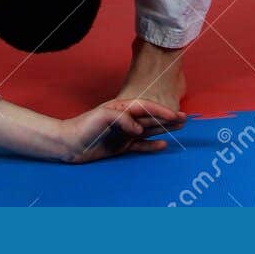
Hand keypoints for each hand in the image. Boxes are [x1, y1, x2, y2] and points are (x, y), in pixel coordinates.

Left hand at [62, 98, 185, 163]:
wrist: (69, 143)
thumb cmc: (84, 126)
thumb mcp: (102, 117)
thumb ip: (122, 120)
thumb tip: (140, 129)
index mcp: (122, 108)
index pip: (145, 108)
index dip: (160, 111)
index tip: (174, 114)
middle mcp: (126, 119)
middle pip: (151, 117)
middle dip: (167, 117)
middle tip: (185, 118)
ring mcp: (124, 133)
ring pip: (149, 130)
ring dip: (164, 129)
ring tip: (179, 127)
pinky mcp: (121, 146)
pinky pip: (141, 146)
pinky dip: (152, 145)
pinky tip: (163, 144)